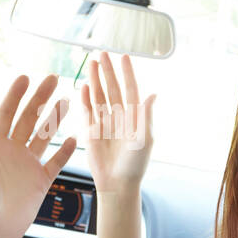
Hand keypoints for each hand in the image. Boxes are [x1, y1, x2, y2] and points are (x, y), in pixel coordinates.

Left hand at [0, 74, 76, 237]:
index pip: (6, 113)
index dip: (15, 95)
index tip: (25, 78)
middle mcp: (12, 152)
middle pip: (29, 118)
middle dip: (40, 98)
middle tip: (53, 79)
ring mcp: (28, 165)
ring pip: (44, 136)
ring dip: (54, 119)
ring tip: (66, 101)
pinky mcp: (41, 181)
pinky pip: (56, 162)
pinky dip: (65, 151)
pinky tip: (74, 139)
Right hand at [79, 51, 156, 194]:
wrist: (118, 183)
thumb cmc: (135, 165)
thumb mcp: (145, 139)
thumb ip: (146, 116)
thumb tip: (153, 94)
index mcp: (134, 117)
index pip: (130, 89)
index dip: (127, 73)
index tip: (124, 56)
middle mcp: (120, 117)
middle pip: (113, 88)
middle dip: (108, 71)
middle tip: (102, 53)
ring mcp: (105, 123)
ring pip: (100, 96)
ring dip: (96, 80)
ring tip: (92, 63)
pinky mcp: (92, 131)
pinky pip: (88, 110)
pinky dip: (85, 98)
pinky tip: (84, 86)